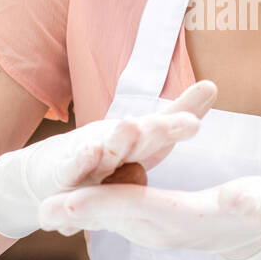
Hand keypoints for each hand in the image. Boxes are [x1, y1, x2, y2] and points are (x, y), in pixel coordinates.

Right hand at [0, 80, 216, 237]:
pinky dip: (81, 161)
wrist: (47, 174)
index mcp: (138, 140)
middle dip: (162, 127)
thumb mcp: (146, 142)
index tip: (204, 106)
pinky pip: (73, 169)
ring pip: (108, 148)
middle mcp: (115, 142)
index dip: (181, 120)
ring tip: (133, 127)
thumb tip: (213, 85)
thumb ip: (176, 116)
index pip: (163, 129)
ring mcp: (88, 156)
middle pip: (142, 136)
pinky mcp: (64, 173)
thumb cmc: (107, 156)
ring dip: (121, 138)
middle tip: (189, 123)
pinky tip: (91, 151)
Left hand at [38, 174, 260, 259]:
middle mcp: (159, 227)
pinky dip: (91, 211)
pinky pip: (115, 217)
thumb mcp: (256, 204)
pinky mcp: (152, 223)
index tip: (70, 204)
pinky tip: (69, 207)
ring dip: (77, 213)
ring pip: (108, 218)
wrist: (255, 235)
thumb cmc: (258, 213)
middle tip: (41, 210)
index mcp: (179, 217)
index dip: (100, 203)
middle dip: (76, 211)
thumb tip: (243, 202)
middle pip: (111, 216)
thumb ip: (247, 203)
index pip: (133, 207)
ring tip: (44, 211)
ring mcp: (153, 228)